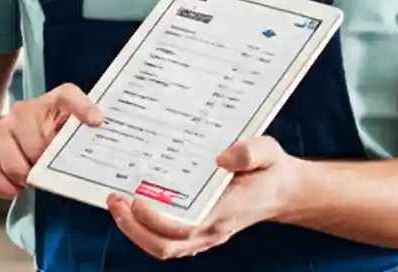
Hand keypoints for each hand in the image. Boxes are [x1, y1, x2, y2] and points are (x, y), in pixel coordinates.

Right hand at [0, 83, 102, 198]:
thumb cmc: (34, 143)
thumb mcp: (56, 138)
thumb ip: (73, 144)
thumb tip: (97, 162)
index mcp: (51, 105)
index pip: (67, 96)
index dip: (82, 106)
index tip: (96, 121)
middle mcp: (24, 111)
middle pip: (40, 146)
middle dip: (45, 167)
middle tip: (47, 172)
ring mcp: (0, 128)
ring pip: (18, 167)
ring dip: (26, 181)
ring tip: (30, 178)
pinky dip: (7, 189)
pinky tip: (13, 185)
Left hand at [108, 136, 304, 259]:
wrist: (282, 190)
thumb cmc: (270, 169)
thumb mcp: (268, 150)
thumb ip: (250, 152)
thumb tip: (222, 158)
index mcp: (226, 211)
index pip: (185, 227)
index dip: (157, 219)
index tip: (137, 198)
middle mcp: (212, 228)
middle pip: (166, 245)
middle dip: (134, 227)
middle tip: (115, 199)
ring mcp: (205, 233)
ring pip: (163, 247)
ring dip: (135, 229)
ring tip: (116, 203)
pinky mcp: (199, 230)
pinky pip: (167, 239)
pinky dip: (145, 228)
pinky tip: (131, 205)